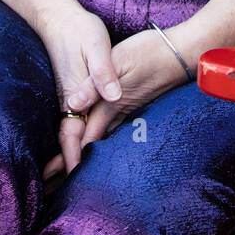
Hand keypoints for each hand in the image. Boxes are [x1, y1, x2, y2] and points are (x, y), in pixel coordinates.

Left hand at [41, 25, 190, 184]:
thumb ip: (95, 83)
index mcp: (110, 105)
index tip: (48, 176)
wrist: (185, 52)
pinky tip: (99, 142)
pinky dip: (101, 140)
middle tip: (51, 182)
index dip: (65, 158)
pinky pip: (113, 130)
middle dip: (71, 163)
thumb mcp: (119, 60)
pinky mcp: (135, 104)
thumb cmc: (151, 52)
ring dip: (86, 153)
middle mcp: (118, 113)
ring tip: (69, 170)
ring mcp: (128, 110)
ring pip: (103, 139)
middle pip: (91, 144)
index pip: (83, 138)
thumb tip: (73, 103)